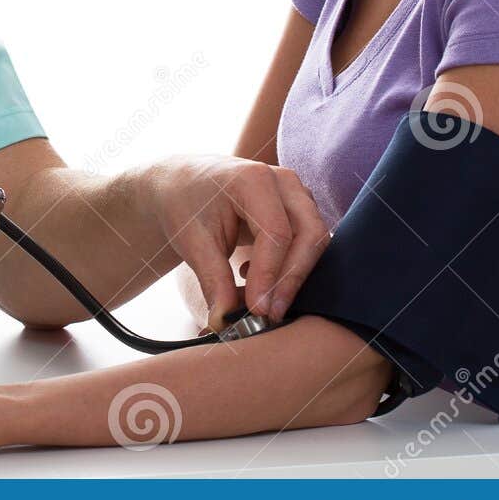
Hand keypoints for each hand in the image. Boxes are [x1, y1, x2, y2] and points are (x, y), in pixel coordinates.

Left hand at [136, 154, 328, 329]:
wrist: (184, 184)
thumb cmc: (185, 205)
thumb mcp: (192, 242)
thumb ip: (214, 280)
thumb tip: (226, 320)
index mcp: (253, 179)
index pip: (277, 233)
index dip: (270, 276)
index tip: (258, 310)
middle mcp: (283, 181)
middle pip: (309, 234)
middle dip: (292, 279)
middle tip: (270, 314)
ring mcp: (296, 192)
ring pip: (314, 240)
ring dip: (292, 275)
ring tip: (256, 297)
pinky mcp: (299, 208)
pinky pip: (308, 242)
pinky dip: (290, 267)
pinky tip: (256, 279)